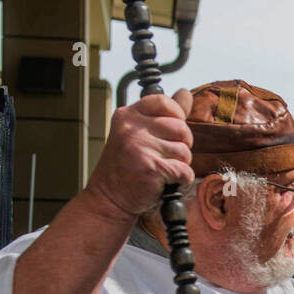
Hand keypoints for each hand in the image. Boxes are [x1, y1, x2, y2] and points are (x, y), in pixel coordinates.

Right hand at [84, 89, 193, 219]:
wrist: (109, 199)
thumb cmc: (124, 169)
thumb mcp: (137, 134)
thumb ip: (162, 115)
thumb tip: (185, 93)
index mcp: (127, 116)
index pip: (164, 102)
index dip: (176, 116)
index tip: (171, 131)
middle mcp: (132, 128)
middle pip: (180, 128)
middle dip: (181, 145)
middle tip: (165, 156)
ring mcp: (141, 147)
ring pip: (184, 151)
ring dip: (180, 164)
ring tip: (161, 169)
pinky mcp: (152, 167)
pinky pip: (184, 170)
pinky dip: (181, 179)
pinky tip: (166, 181)